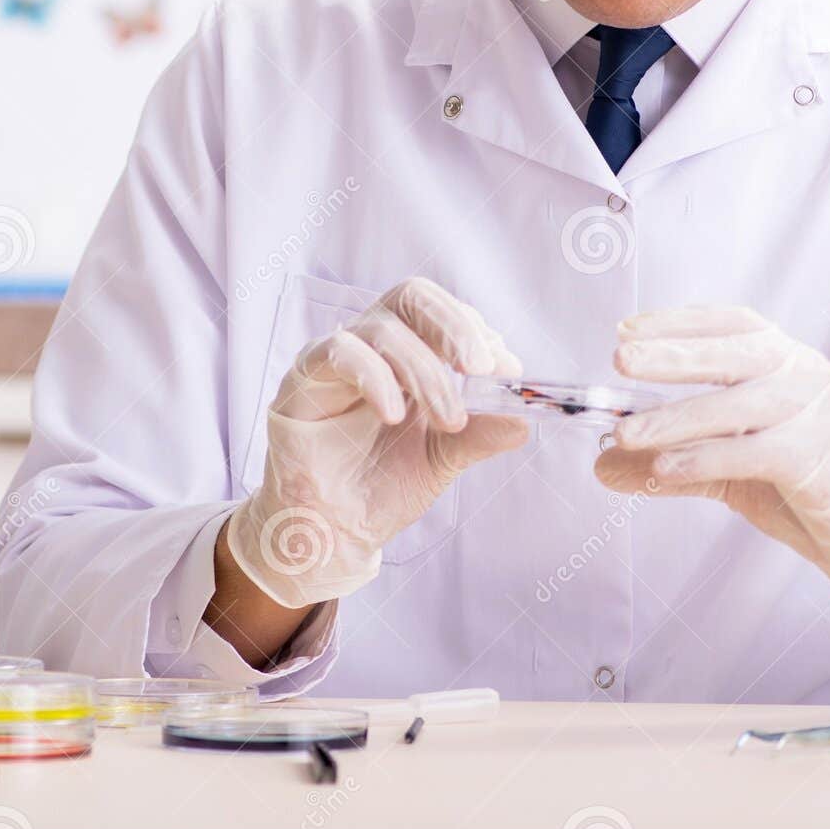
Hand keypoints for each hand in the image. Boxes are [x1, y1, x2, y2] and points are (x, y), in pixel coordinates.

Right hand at [226, 277, 527, 607]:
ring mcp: (337, 357)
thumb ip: (482, 432)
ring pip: (384, 328)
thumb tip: (525, 418)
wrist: (330, 532)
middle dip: (455, 326)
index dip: (479, 333)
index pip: (446, 312)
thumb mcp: (444, 458)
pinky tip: (396, 414)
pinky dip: (377, 378)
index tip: (508, 371)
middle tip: (482, 368)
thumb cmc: (382, 485)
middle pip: (413, 296)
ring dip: (426, 372)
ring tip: (448, 420)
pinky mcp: (303, 379)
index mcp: (412, 351)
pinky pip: (339, 351)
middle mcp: (374, 344)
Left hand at [594, 306, 829, 628]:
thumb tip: (602, 467)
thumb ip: (676, 465)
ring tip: (627, 432)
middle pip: (737, 351)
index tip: (627, 329)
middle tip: (621, 358)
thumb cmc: (812, 491)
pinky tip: (665, 468)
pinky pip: (755, 451)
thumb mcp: (736, 472)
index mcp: (793, 363)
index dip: (681, 322)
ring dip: (677, 417)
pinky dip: (706, 457)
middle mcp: (810, 376)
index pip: (736, 325)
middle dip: (675, 353)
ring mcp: (821, 414)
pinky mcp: (824, 459)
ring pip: (739, 405)